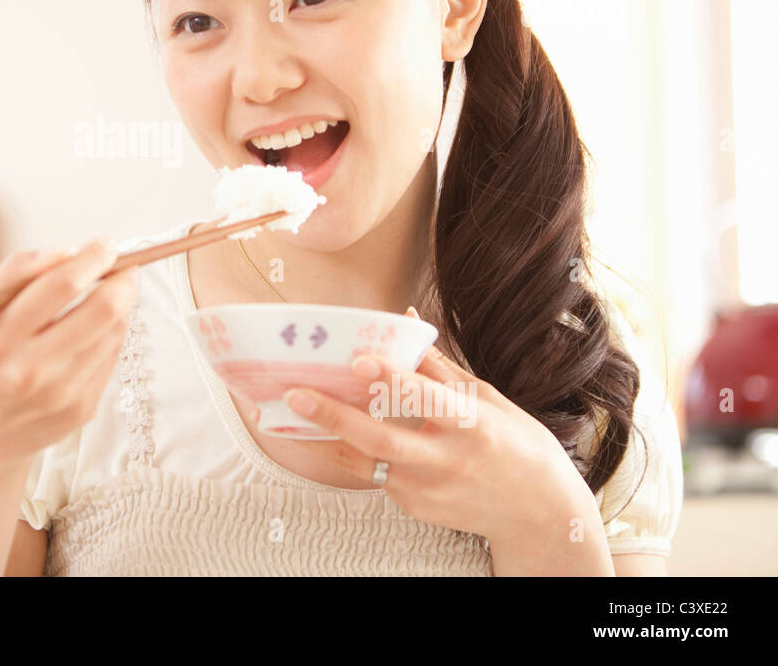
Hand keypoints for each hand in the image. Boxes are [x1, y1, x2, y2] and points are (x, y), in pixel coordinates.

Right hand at [0, 238, 139, 467]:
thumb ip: (17, 271)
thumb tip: (68, 251)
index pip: (61, 285)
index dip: (93, 258)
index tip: (104, 244)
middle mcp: (29, 370)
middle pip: (102, 310)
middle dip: (123, 279)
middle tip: (126, 266)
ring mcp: (60, 394)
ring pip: (113, 333)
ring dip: (121, 305)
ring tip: (112, 294)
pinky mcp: (80, 410)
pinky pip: (111, 358)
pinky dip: (111, 335)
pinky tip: (98, 329)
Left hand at [277, 307, 591, 543]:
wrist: (537, 512)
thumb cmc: (513, 443)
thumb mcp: (485, 399)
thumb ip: (437, 365)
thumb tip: (406, 320)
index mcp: (471, 425)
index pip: (426, 398)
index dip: (391, 379)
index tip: (358, 360)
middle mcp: (447, 461)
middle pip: (381, 440)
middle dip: (334, 416)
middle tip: (296, 395)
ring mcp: (427, 490)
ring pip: (365, 461)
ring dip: (327, 436)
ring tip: (293, 411)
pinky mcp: (414, 508)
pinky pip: (376, 475)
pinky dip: (357, 452)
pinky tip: (337, 431)